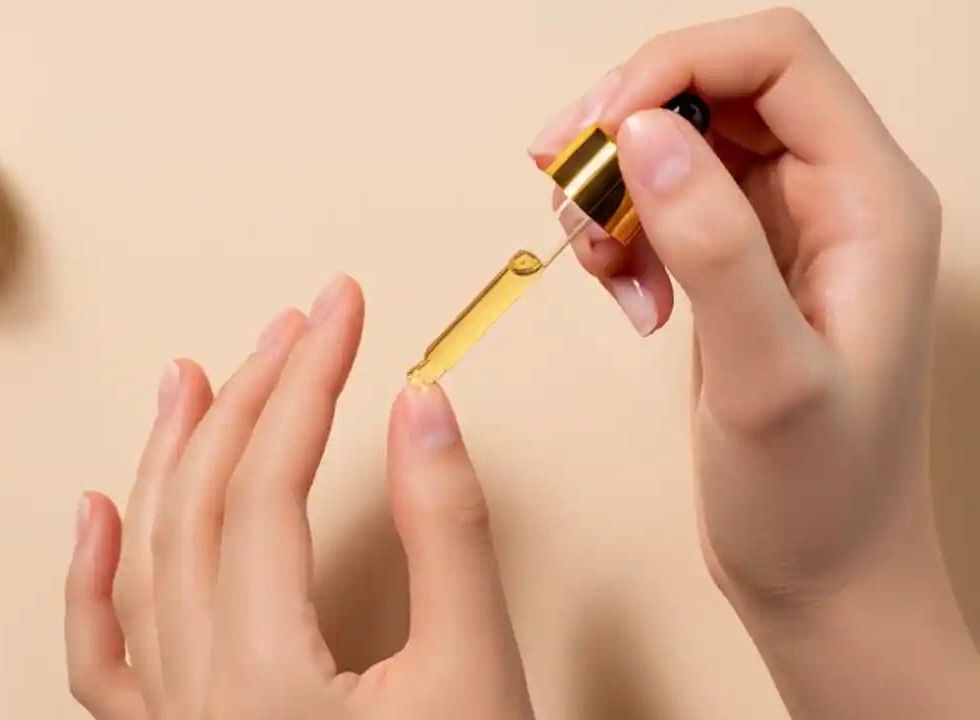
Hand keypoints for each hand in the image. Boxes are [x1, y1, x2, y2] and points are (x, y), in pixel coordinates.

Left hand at [64, 276, 533, 719]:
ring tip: (193, 380)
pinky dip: (90, 581)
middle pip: (204, 504)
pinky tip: (96, 515)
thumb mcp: (475, 678)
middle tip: (298, 324)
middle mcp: (198, 696)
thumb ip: (448, 535)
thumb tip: (424, 410)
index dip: (309, 381)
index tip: (341, 311)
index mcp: (266, 677)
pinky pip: (103, 657)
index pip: (270, 483)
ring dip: (168, 459)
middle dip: (255, 398)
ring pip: (147, 561)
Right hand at [529, 8, 976, 717]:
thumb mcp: (766, 376)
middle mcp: (837, 197)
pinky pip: (665, 203)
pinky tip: (629, 298)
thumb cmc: (817, 495)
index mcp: (872, 201)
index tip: (597, 131)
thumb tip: (644, 132)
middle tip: (566, 188)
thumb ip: (714, 244)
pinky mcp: (743, 265)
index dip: (675, 67)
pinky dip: (622, 235)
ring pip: (679, 145)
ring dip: (616, 190)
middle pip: (716, 90)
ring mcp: (787, 230)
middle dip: (627, 128)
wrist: (821, 576)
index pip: (775, 58)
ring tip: (606, 271)